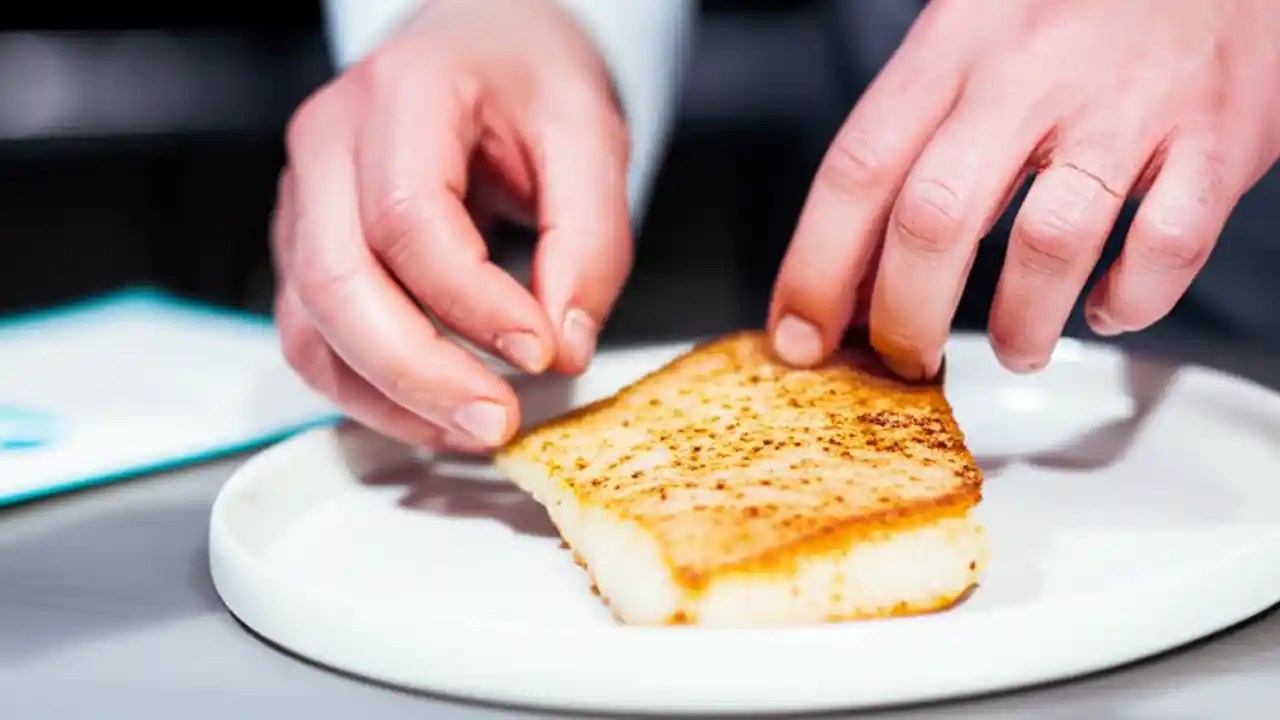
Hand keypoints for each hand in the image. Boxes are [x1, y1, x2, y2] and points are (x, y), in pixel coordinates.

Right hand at [272, 0, 630, 449]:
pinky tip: (433, 413)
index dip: (473, 302)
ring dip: (390, 397)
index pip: (409, 218)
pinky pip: (314, 339)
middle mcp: (327, 144)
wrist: (479, 46)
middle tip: (496, 421)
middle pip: (339, 283)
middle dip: (418, 372)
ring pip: (312, 326)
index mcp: (398, 94)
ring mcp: (303, 200)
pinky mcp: (307, 250)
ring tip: (472, 428)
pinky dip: (369, 392)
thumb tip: (566, 343)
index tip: (541, 350)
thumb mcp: (587, 132)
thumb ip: (589, 237)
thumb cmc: (525, 77)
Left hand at [769, 0, 1279, 377]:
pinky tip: (1107, 306)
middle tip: (905, 359)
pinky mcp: (1214, 137)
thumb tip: (848, 273)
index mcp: (954, 47)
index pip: (856, 171)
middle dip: (905, 316)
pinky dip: (1131, 300)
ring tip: (1014, 348)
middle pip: (934, 219)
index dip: (815, 270)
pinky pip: (1166, 243)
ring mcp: (1125, 105)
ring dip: (1019, 324)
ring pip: (1047, 243)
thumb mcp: (970, 40)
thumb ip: (910, 144)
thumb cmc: (1078, 7)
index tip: (800, 336)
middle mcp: (1030, 73)